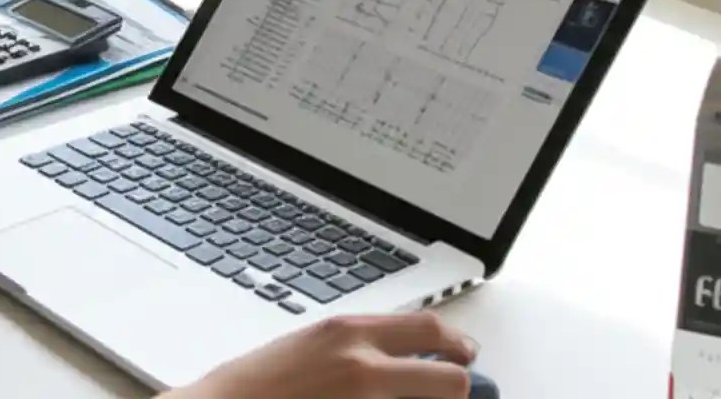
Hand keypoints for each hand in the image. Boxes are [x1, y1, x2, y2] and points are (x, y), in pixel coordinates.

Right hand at [161, 311, 478, 398]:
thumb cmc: (255, 386)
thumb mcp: (311, 347)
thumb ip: (359, 349)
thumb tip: (404, 359)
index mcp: (349, 333)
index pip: (430, 329)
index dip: (457, 345)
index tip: (465, 355)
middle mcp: (363, 368)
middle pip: (451, 381)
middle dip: (459, 389)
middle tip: (457, 392)